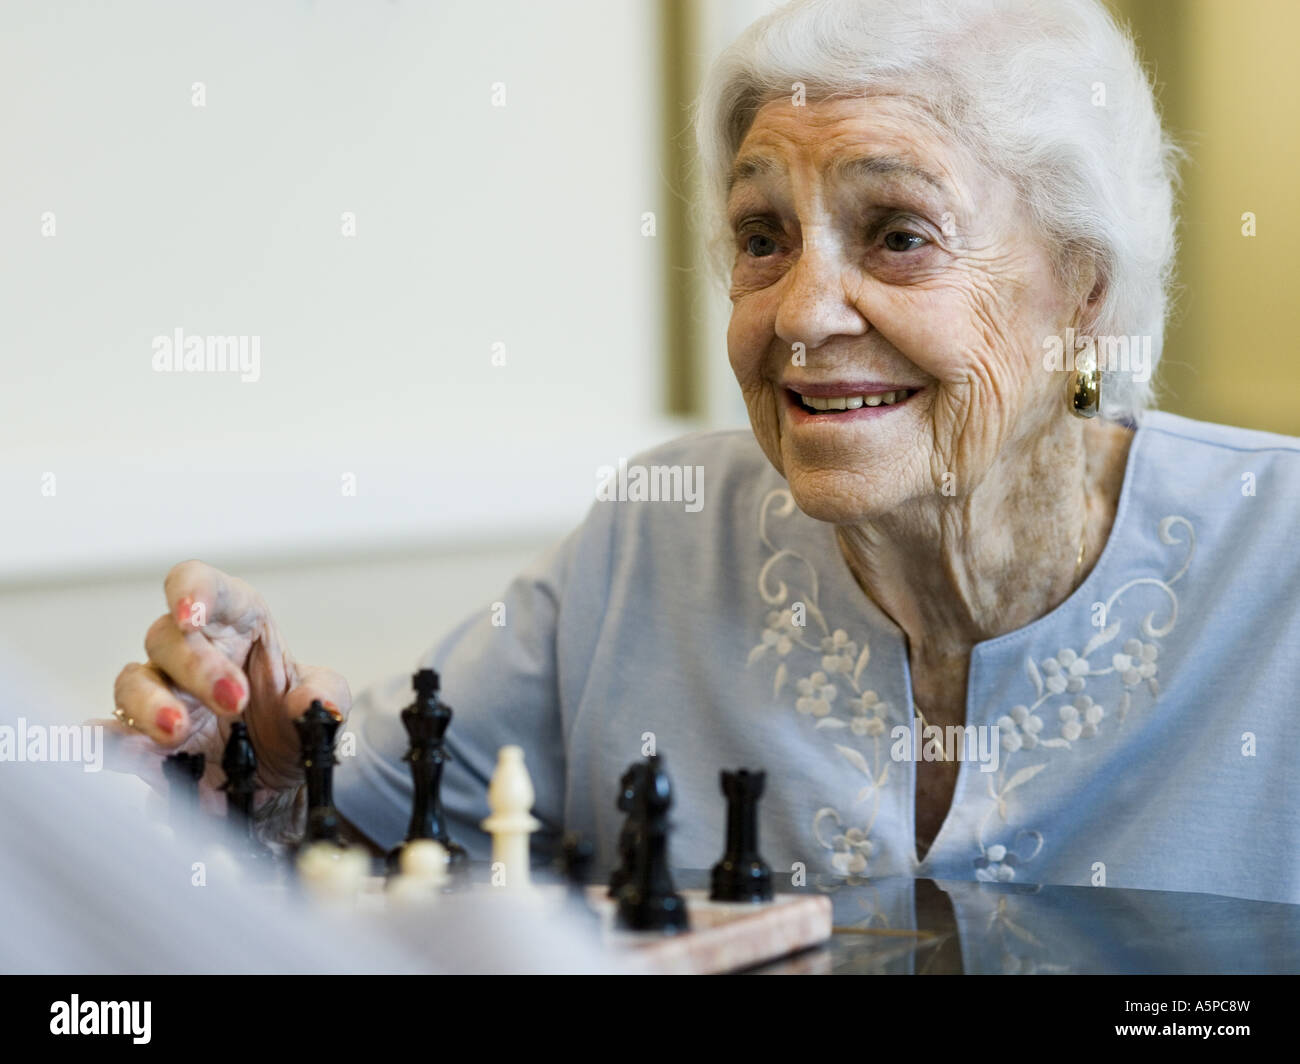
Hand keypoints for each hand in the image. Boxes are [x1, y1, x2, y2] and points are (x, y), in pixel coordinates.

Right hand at [106, 561, 350, 799]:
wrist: (281, 782)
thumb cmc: (293, 722)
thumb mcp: (326, 701)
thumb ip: (325, 694)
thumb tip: (308, 705)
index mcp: (237, 624)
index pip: (207, 587)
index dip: (193, 591)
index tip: (193, 615)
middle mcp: (192, 654)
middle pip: (168, 638)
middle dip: (197, 668)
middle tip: (232, 702)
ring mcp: (164, 697)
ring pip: (133, 683)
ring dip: (151, 705)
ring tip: (177, 732)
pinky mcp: (147, 742)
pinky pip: (115, 734)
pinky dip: (109, 741)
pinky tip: (114, 749)